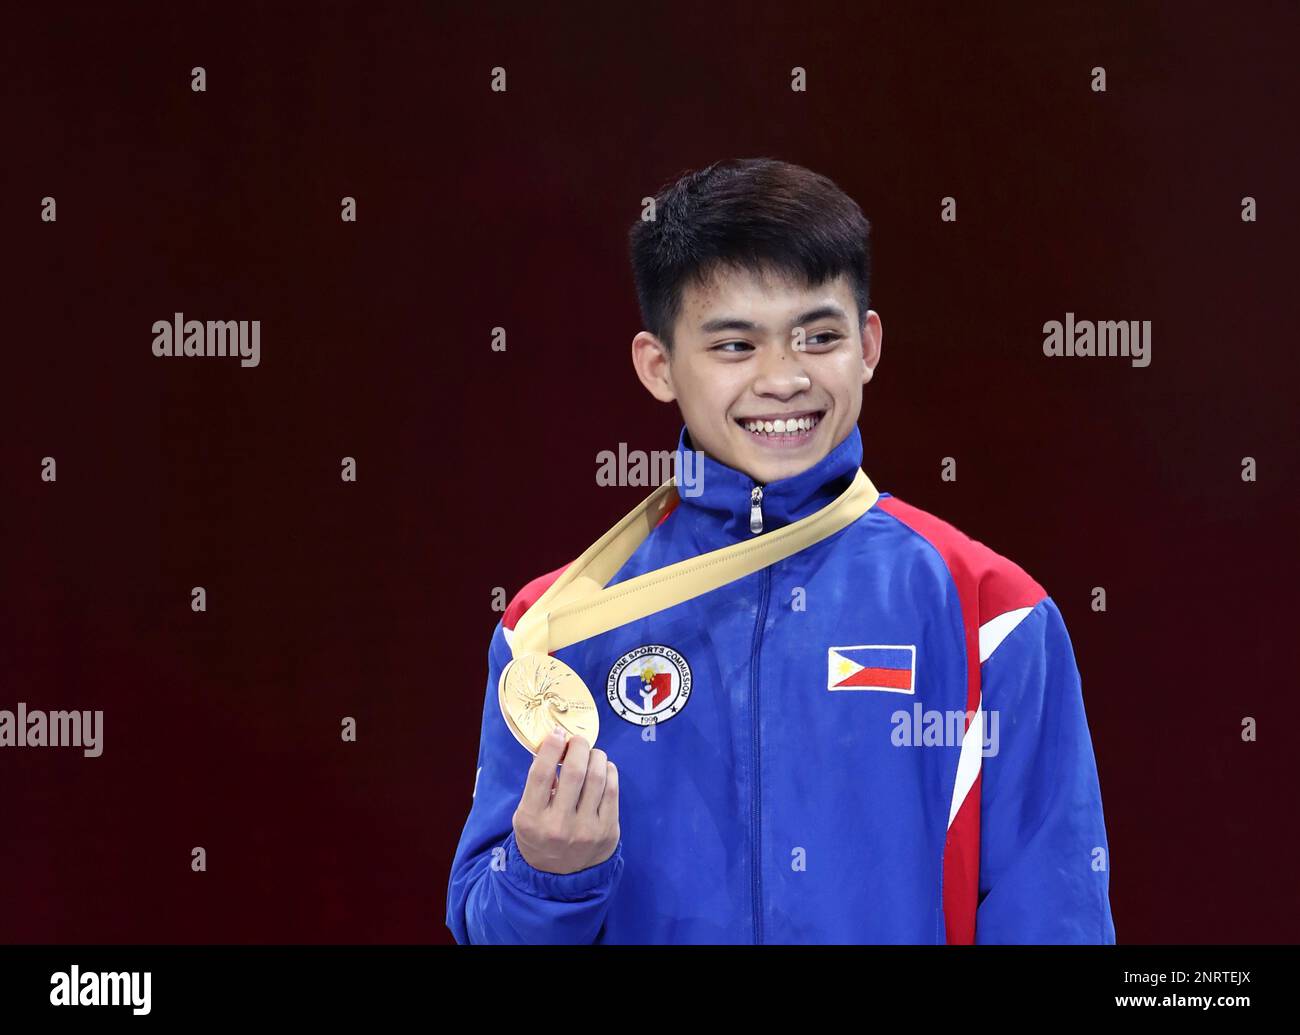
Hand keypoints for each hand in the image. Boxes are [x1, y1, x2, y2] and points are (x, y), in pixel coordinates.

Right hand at [512, 726, 619, 874]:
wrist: (559, 877)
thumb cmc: (540, 835)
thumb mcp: (525, 814)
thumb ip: (537, 784)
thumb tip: (557, 746)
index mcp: (532, 819)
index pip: (541, 774)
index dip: (551, 748)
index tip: (557, 733)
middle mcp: (559, 826)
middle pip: (575, 771)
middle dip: (578, 746)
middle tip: (577, 740)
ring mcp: (587, 830)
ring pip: (598, 777)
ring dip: (596, 756)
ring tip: (590, 753)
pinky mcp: (608, 831)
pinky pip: (613, 790)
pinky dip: (609, 771)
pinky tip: (603, 767)